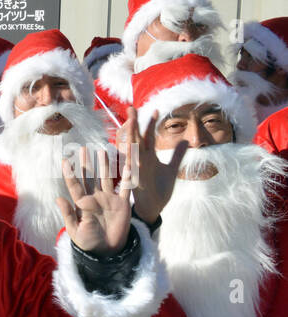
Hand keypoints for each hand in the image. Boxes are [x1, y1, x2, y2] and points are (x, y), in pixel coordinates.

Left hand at [57, 145, 132, 255]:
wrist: (107, 251)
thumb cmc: (88, 242)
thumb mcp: (75, 230)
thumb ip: (69, 214)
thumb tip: (58, 199)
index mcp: (82, 204)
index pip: (75, 185)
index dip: (70, 174)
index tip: (64, 161)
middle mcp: (95, 198)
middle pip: (90, 177)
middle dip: (86, 163)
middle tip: (82, 148)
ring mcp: (109, 199)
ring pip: (107, 178)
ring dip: (105, 165)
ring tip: (103, 150)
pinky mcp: (122, 204)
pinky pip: (125, 187)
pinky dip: (127, 176)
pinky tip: (127, 163)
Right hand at [117, 107, 185, 223]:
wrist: (153, 209)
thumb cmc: (159, 190)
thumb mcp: (172, 169)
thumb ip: (178, 154)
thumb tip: (186, 140)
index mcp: (148, 157)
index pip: (148, 136)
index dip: (151, 123)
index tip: (156, 110)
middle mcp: (140, 161)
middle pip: (136, 138)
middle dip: (134, 123)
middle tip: (131, 108)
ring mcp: (137, 169)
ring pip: (132, 149)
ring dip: (131, 135)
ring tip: (130, 121)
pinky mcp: (136, 179)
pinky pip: (132, 166)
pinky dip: (130, 156)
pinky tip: (129, 146)